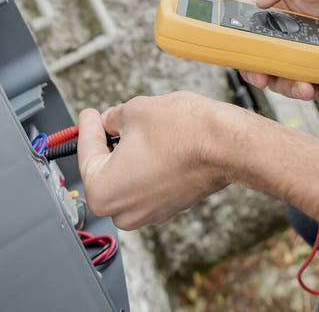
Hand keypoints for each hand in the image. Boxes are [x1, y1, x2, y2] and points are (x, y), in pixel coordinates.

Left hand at [77, 92, 240, 229]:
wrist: (226, 145)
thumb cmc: (183, 132)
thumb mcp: (135, 110)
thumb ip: (113, 117)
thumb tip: (110, 120)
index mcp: (104, 191)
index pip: (86, 153)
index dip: (87, 127)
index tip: (88, 115)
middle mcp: (124, 211)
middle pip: (106, 170)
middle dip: (109, 143)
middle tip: (111, 119)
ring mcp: (150, 213)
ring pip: (129, 177)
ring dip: (130, 154)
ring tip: (141, 127)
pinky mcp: (171, 206)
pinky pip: (149, 183)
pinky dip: (149, 164)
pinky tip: (160, 142)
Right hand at [240, 0, 318, 101]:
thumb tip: (259, 0)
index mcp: (282, 14)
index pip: (254, 34)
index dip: (244, 49)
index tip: (245, 60)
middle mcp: (292, 38)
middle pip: (267, 64)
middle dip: (265, 77)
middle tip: (267, 81)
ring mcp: (310, 58)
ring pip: (290, 82)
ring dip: (294, 90)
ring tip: (308, 89)